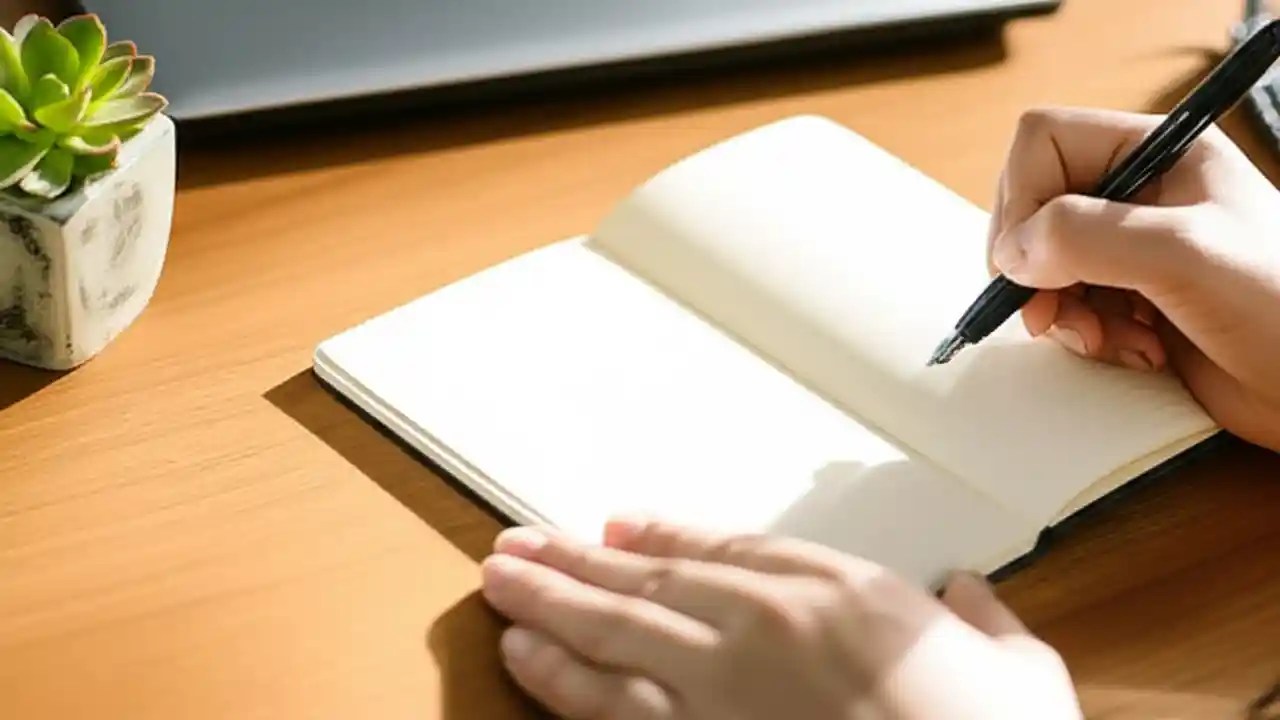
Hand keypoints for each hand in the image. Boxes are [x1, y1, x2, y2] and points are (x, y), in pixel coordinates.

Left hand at [480, 518, 1081, 719]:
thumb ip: (984, 622)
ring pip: (613, 634)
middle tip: (518, 544)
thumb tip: (968, 593)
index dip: (663, 531)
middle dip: (574, 560)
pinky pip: (612, 707)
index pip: (727, 544)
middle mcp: (767, 628)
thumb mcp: (1018, 672)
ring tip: (497, 584)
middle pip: (647, 579)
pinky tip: (522, 659)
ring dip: (547, 605)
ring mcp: (724, 691)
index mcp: (840, 593)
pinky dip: (560, 679)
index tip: (617, 524)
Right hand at [987, 106, 1279, 450]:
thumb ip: (1086, 237)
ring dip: (1060, 309)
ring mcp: (1133, 250)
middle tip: (1053, 308)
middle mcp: (1140, 194)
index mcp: (1159, 153)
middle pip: (1033, 205)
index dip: (1022, 197)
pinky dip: (1084, 335)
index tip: (1027, 258)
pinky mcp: (1131, 302)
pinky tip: (1132, 350)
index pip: (1046, 141)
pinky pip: (1068, 307)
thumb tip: (1012, 251)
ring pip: (1042, 264)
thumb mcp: (1183, 255)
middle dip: (1033, 265)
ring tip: (1105, 338)